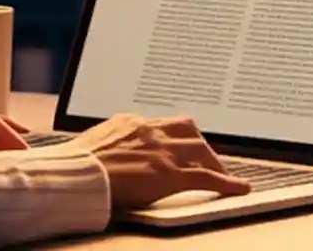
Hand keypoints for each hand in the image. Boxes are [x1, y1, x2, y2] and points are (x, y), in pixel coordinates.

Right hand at [68, 113, 250, 208]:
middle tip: (205, 158)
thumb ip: (109, 145)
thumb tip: (107, 155)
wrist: (74, 176)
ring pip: (200, 149)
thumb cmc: (74, 167)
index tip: (177, 146)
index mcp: (129, 123)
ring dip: (212, 161)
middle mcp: (150, 131)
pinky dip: (226, 183)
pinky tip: (239, 188)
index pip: (161, 125)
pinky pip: (207, 177)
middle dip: (198, 144)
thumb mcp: (93, 146)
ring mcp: (162, 151)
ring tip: (222, 174)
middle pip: (186, 129)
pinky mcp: (170, 174)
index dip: (173, 137)